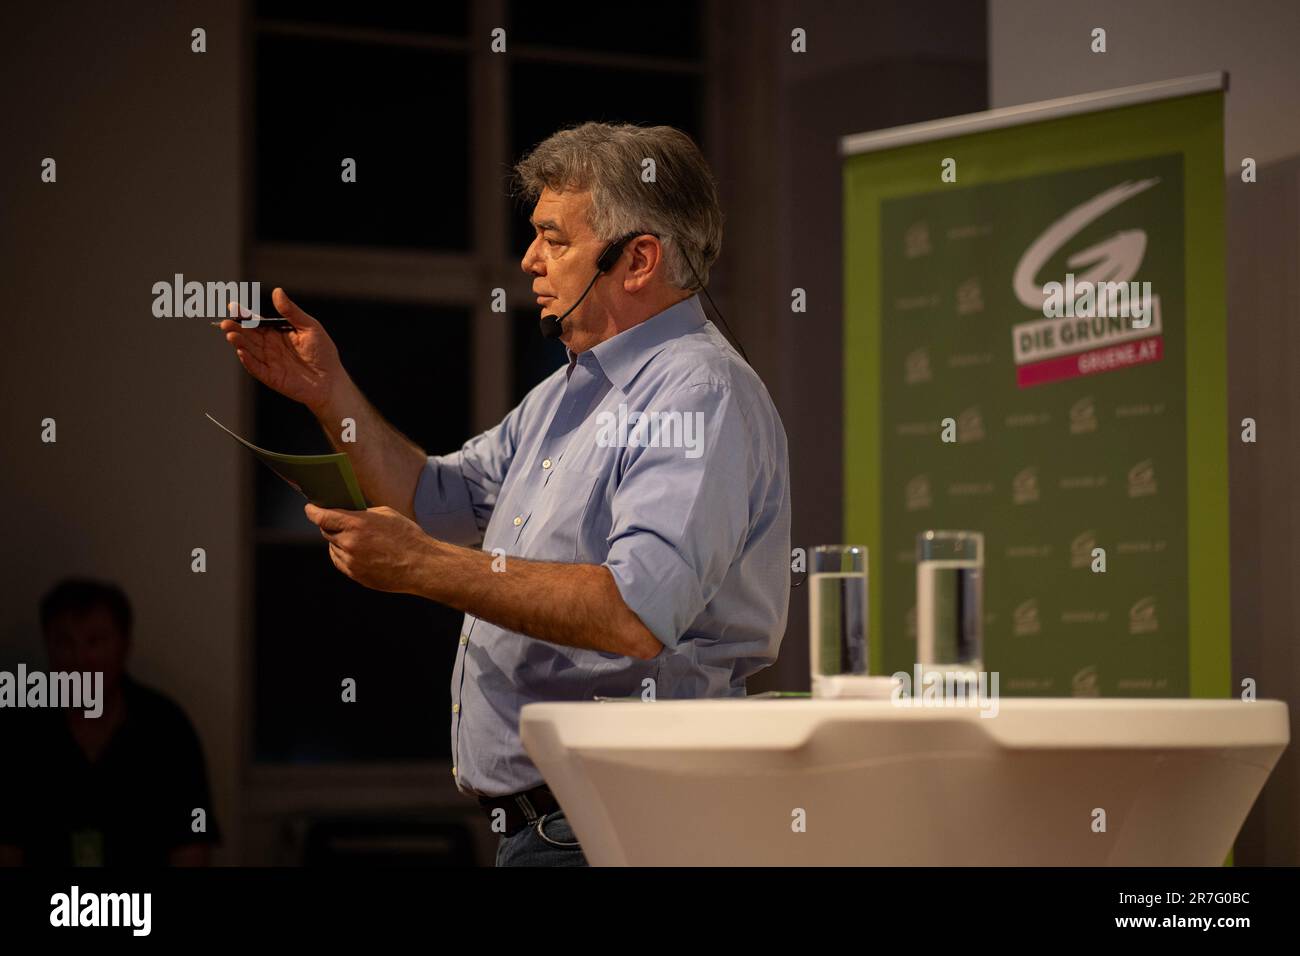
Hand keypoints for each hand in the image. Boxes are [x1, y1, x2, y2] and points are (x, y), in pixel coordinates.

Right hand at [220, 288, 347, 413]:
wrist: (331, 380)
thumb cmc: (323, 352)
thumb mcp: (310, 327)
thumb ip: (292, 312)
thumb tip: (277, 291)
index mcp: (276, 332)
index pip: (256, 322)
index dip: (244, 315)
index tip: (232, 307)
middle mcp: (269, 346)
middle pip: (248, 335)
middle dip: (236, 328)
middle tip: (226, 323)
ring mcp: (268, 361)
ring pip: (249, 350)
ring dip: (239, 343)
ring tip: (231, 335)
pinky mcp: (270, 376)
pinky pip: (256, 368)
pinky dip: (248, 361)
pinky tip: (241, 352)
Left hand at [304, 503, 437, 594]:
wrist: (421, 565)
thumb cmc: (408, 537)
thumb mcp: (386, 514)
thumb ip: (363, 513)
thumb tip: (349, 513)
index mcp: (357, 524)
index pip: (323, 517)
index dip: (313, 511)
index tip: (310, 508)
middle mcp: (350, 544)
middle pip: (326, 532)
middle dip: (329, 525)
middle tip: (336, 521)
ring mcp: (352, 562)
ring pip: (333, 548)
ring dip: (337, 541)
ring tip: (354, 538)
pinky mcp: (356, 575)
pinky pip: (340, 562)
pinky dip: (343, 555)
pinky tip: (355, 551)